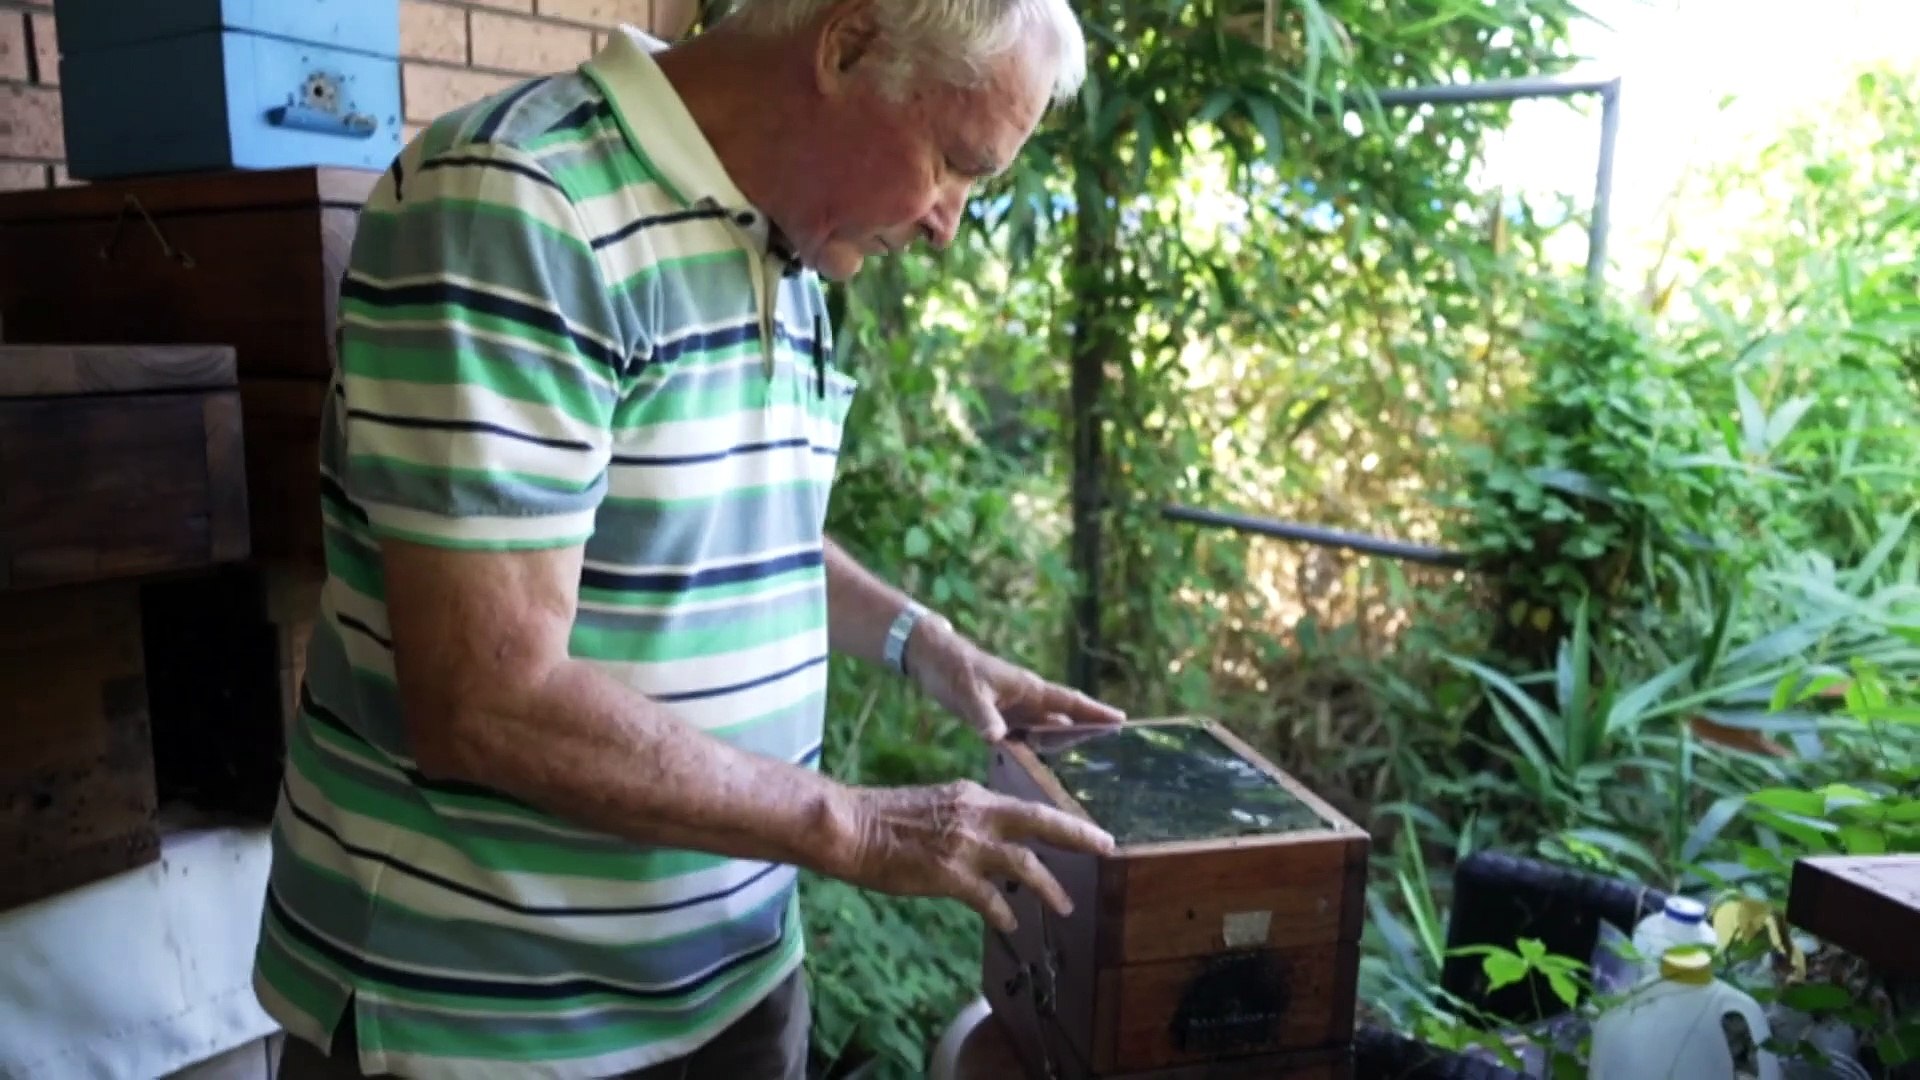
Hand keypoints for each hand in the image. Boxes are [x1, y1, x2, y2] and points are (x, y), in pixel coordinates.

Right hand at [828, 780, 1114, 931]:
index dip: (1056, 819)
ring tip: (1065, 907)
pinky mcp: (950, 874)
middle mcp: (976, 815)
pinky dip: (1003, 913)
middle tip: (1108, 846)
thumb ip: (964, 818)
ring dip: (1049, 887)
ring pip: (1025, 864)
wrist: (849, 825)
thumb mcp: (933, 804)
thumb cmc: (882, 818)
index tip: (1080, 828)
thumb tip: (986, 840)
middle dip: (1078, 834)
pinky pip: (989, 899)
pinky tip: (1010, 924)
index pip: (1025, 807)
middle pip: (1041, 822)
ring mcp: (966, 844)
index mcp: (972, 796)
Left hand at [908, 624, 1126, 742]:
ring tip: (1086, 763)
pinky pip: (1026, 733)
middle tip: (1112, 750)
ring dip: (1063, 742)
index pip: (1069, 701)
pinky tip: (1041, 761)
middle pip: (1064, 718)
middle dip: (1087, 731)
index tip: (1121, 719)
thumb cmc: (954, 669)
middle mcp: (1027, 699)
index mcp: (1028, 689)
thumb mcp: (968, 694)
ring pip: (1047, 728)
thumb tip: (998, 739)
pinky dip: (1037, 746)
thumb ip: (984, 716)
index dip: (1095, 711)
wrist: (932, 658)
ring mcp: (1015, 708)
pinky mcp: (1000, 715)